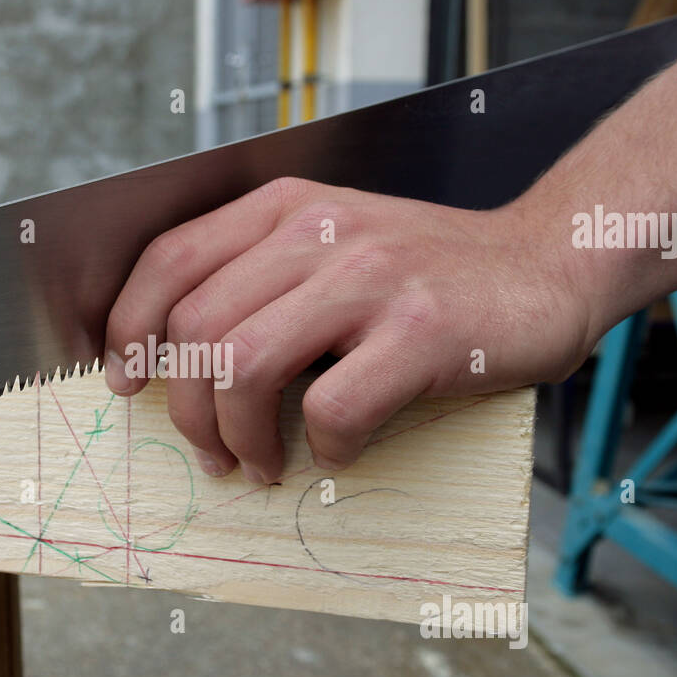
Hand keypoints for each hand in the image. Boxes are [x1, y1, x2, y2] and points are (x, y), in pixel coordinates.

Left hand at [102, 177, 591, 482]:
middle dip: (186, 412)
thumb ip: (259, 278)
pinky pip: (331, 409)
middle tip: (211, 454)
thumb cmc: (428, 274)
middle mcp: (318, 232)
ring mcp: (371, 278)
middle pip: (196, 330)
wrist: (549, 262)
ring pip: (244, 368)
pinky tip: (339, 453)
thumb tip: (174, 358)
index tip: (127, 380)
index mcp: (285, 209)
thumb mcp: (333, 245)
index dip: (129, 328)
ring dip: (238, 438)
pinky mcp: (422, 330)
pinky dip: (324, 449)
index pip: (169, 261)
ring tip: (259, 466)